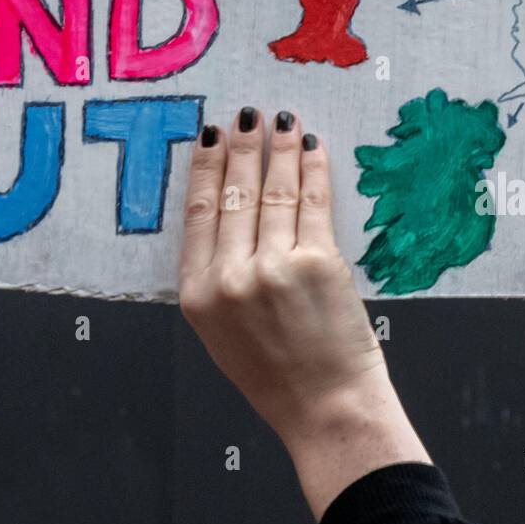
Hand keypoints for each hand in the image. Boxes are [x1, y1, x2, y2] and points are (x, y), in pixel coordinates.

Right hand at [179, 106, 430, 518]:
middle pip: (234, 193)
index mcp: (198, 295)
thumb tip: (224, 204)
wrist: (326, 409)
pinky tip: (312, 147)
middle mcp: (230, 277)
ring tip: (283, 120)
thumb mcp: (220, 331)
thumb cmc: (276, 375)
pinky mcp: (319, 263)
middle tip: (247, 114)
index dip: (204, 166)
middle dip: (242, 146)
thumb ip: (214, 275)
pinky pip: (313, 203)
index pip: (198, 211)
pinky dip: (313, 169)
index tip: (209, 134)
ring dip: (279, 148)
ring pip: (274, 190)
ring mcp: (275, 268)